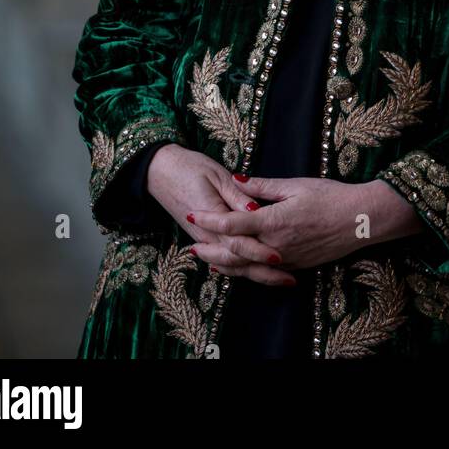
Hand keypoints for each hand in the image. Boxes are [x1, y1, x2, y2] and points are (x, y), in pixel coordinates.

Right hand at [145, 145, 292, 286]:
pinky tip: (254, 271)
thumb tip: (256, 209)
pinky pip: (223, 259)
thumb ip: (237, 195)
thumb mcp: (216, 175)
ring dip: (255, 274)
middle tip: (289, 279)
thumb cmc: (189, 168)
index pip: (240, 241)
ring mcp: (204, 240)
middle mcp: (208, 235)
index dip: (260, 251)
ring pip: (231, 264)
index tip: (280, 258)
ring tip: (280, 280)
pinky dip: (240, 269)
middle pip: (238, 260)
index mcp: (214, 217)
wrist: (159, 172)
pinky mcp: (203, 239)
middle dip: (263, 272)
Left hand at [187, 174, 425, 273]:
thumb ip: (263, 185)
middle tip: (190, 244)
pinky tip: (236, 266)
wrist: (360, 221)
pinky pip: (262, 271)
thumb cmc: (330, 196)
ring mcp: (285, 259)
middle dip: (210, 248)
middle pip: (233, 252)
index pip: (232, 222)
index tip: (191, 212)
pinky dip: (245, 269)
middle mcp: (275, 245)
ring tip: (206, 258)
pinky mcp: (294, 266)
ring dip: (223, 263)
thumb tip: (237, 178)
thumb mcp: (295, 185)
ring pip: (246, 266)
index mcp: (273, 221)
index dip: (209, 218)